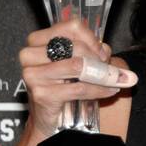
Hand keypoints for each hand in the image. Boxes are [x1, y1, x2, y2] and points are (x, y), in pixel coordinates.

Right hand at [18, 6, 136, 145]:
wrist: (49, 119)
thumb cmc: (63, 87)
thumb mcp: (77, 63)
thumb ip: (92, 52)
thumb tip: (107, 51)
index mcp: (38, 40)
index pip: (72, 26)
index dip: (93, 39)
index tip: (103, 53)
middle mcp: (30, 54)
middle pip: (75, 46)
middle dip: (99, 59)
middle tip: (111, 71)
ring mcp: (33, 74)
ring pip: (79, 67)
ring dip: (103, 75)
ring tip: (115, 81)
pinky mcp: (41, 93)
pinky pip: (79, 88)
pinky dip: (99, 90)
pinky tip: (110, 91)